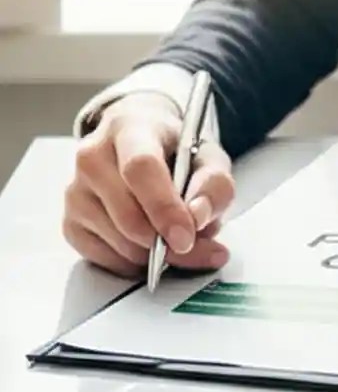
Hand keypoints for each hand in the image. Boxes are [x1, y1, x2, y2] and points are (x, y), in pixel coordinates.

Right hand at [63, 93, 233, 276]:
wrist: (140, 140)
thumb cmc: (175, 149)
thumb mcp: (209, 156)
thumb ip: (214, 185)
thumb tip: (198, 217)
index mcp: (129, 129)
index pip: (140, 168)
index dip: (164, 207)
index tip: (186, 237)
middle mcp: (92, 157)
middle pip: (128, 214)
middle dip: (167, 242)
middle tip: (198, 246)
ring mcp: (76, 191)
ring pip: (118, 242)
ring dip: (155, 254)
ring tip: (177, 237)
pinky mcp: (70, 221)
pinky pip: (105, 258)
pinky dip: (135, 262)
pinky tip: (151, 244)